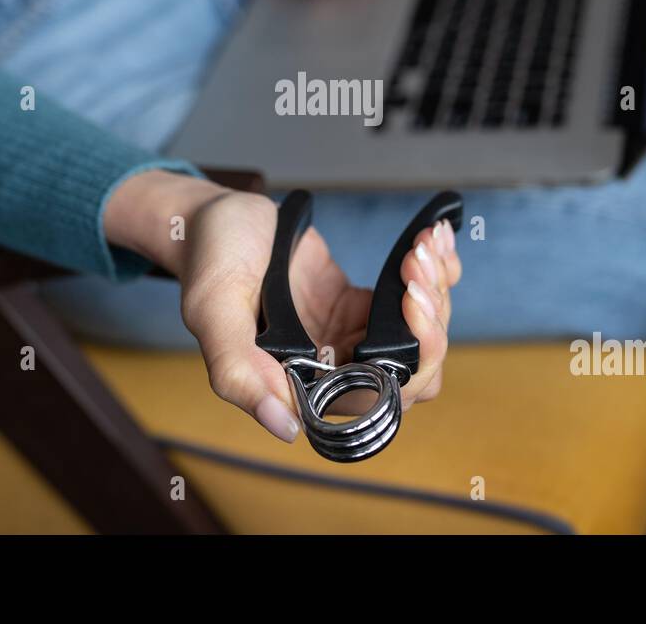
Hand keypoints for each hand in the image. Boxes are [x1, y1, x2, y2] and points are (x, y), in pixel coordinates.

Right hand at [102, 171, 460, 441]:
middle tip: (415, 267)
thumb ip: (239, 371)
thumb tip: (287, 428)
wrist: (215, 217)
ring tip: (420, 246)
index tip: (409, 300)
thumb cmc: (210, 259)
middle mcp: (331, 370)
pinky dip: (435, 272)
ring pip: (421, 337)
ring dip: (435, 290)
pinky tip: (429, 237)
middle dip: (431, 319)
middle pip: (415, 371)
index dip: (412, 358)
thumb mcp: (213, 310)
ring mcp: (350, 337)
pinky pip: (412, 304)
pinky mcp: (360, 306)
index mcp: (300, 384)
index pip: (378, 400)